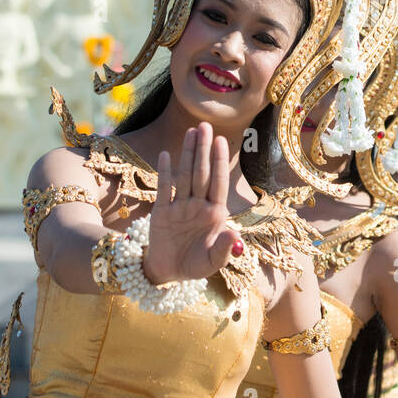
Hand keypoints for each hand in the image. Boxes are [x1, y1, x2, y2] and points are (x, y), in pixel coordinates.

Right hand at [143, 123, 239, 284]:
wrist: (168, 273)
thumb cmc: (195, 266)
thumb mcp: (212, 263)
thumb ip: (224, 249)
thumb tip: (235, 235)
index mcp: (214, 214)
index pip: (218, 183)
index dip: (219, 161)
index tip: (221, 140)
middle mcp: (198, 206)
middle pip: (202, 173)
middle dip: (204, 149)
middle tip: (205, 125)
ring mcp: (180, 207)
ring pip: (185, 176)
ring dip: (188, 154)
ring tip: (191, 132)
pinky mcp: (162, 212)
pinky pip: (164, 188)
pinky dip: (165, 172)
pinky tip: (167, 154)